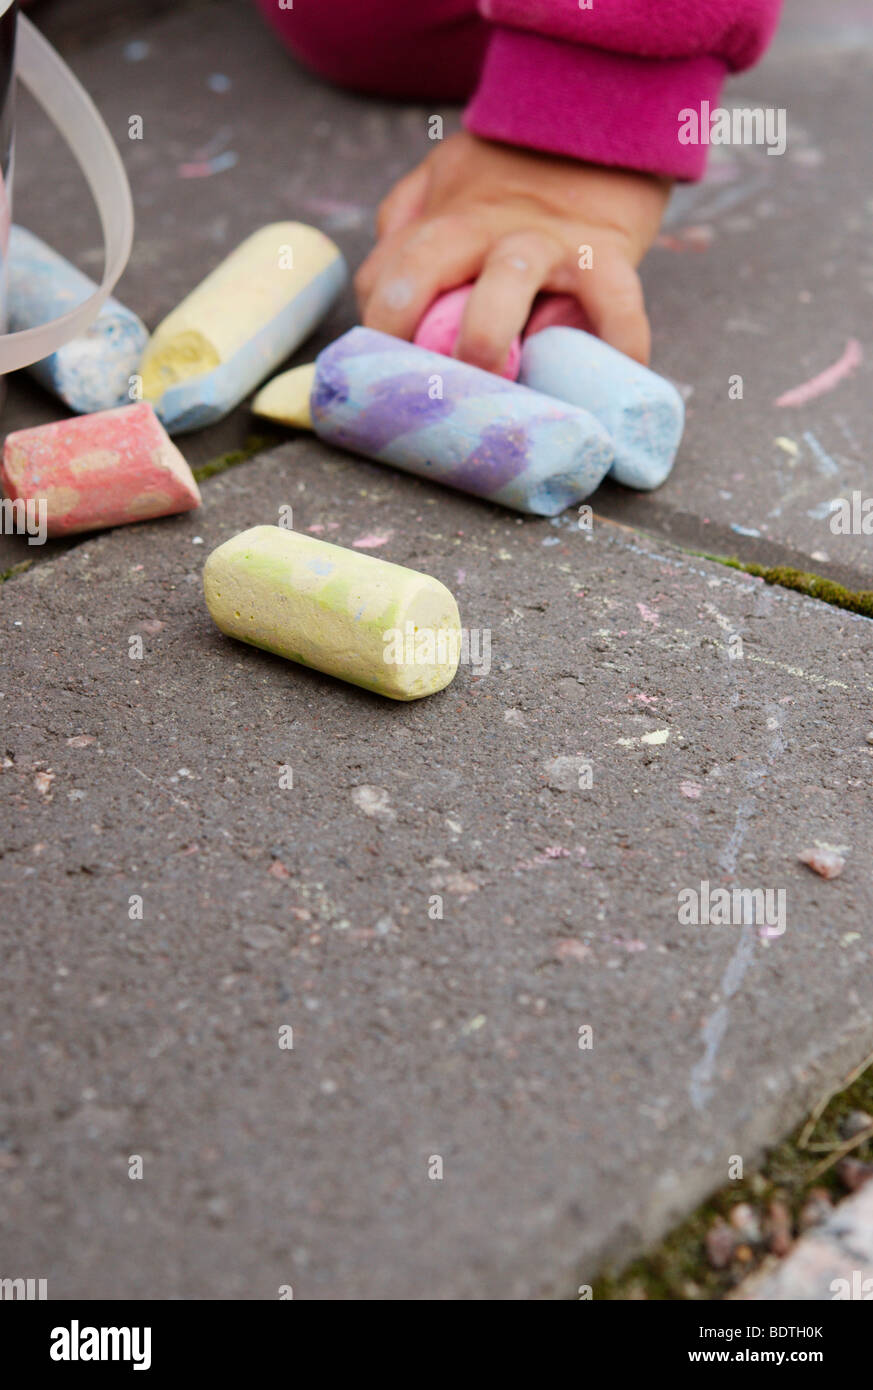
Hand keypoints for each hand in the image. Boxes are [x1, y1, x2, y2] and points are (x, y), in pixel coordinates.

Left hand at [355, 131, 671, 369]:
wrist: (605, 124)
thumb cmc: (516, 173)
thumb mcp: (447, 175)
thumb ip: (408, 218)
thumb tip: (376, 287)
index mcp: (443, 220)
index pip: (386, 274)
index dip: (375, 325)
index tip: (382, 369)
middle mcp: (485, 230)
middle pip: (424, 265)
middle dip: (404, 317)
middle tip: (413, 375)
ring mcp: (546, 241)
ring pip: (508, 280)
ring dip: (486, 330)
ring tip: (488, 378)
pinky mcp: (607, 252)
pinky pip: (615, 305)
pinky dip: (619, 344)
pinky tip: (614, 378)